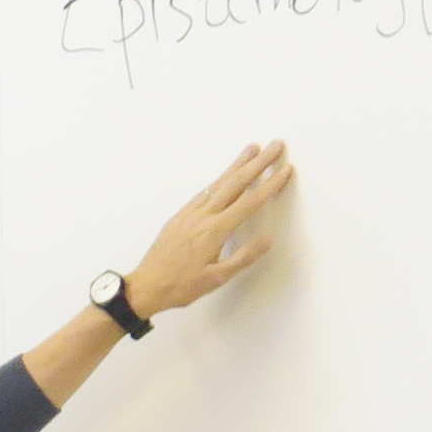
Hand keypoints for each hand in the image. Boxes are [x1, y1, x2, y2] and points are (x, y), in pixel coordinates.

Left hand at [121, 139, 293, 317]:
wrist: (146, 285)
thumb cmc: (182, 286)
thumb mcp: (218, 278)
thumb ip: (243, 257)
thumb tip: (267, 239)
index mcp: (215, 230)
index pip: (250, 202)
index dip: (270, 184)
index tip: (285, 170)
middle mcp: (203, 215)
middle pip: (235, 182)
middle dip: (258, 163)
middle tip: (274, 145)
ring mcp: (189, 212)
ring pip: (218, 183)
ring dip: (237, 164)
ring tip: (251, 149)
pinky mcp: (179, 215)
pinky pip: (204, 191)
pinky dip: (218, 179)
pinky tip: (224, 176)